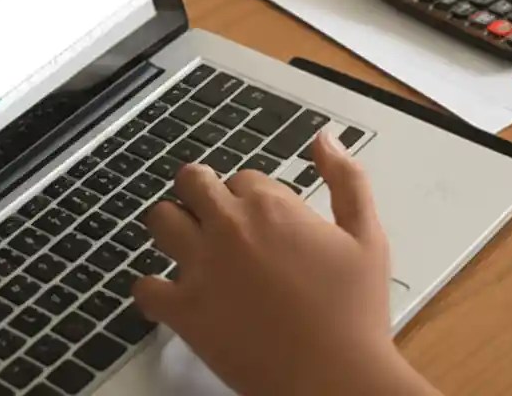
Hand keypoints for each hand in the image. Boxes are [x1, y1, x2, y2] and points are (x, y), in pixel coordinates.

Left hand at [133, 133, 437, 395]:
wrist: (334, 377)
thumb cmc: (354, 313)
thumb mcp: (367, 236)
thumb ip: (347, 180)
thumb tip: (324, 139)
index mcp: (272, 206)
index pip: (242, 177)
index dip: (251, 195)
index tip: (261, 217)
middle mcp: (230, 228)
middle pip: (192, 182)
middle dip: (201, 192)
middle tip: (212, 213)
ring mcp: (201, 268)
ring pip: (160, 220)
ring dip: (172, 226)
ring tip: (190, 245)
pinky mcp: (184, 311)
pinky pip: (144, 286)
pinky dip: (154, 288)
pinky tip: (175, 295)